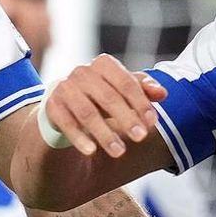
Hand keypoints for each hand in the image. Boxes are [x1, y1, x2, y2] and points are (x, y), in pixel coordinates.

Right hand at [40, 53, 164, 156]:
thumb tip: (163, 93)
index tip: (152, 123)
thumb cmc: (102, 95)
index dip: (141, 103)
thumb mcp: (124, 90)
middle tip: (141, 138)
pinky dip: (79, 138)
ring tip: (119, 151)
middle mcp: (82, 72)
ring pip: (87, 112)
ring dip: (105, 133)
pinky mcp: (52, 106)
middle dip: (126, 119)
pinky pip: (66, 123)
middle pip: (108, 97)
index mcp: (104, 64)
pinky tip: (91, 151)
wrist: (66, 104)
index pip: (126, 82)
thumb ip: (144, 89)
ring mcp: (65, 88)